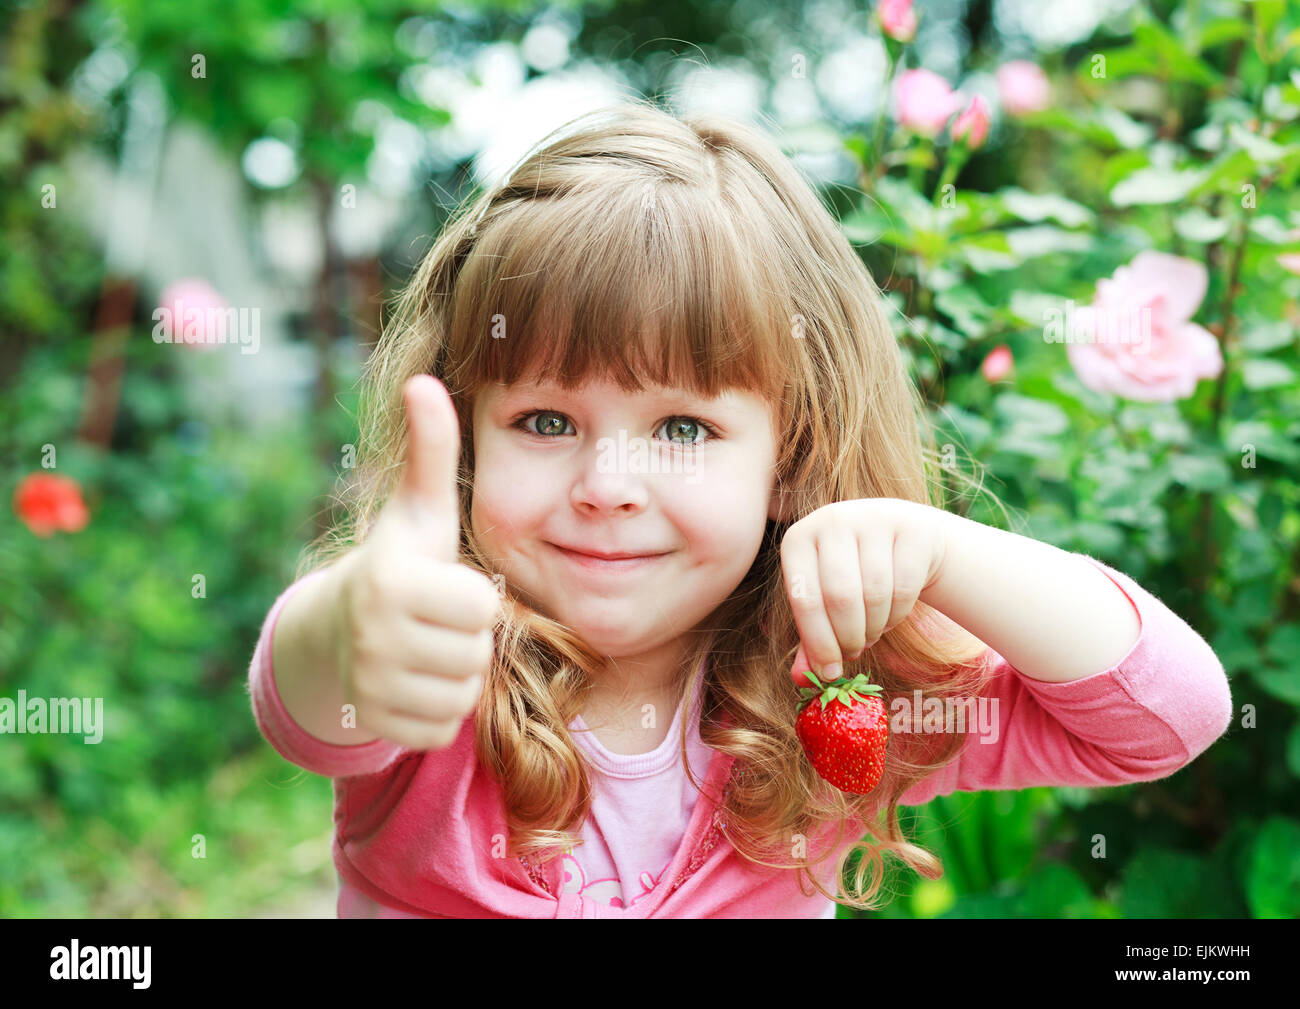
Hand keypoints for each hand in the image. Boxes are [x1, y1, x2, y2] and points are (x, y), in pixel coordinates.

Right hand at [331, 374, 501, 749]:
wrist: (338, 626)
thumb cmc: (400, 560)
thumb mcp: (419, 508)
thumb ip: (431, 449)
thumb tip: (425, 380)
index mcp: (390, 582)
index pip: (483, 607)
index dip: (474, 598)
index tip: (445, 586)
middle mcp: (372, 636)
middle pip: (476, 654)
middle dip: (467, 638)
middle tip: (438, 620)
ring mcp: (368, 684)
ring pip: (463, 694)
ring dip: (457, 674)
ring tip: (428, 647)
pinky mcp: (374, 723)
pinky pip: (441, 727)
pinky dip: (438, 709)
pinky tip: (415, 680)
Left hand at [779, 498, 948, 687]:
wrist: (903, 536)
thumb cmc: (852, 575)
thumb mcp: (824, 602)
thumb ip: (811, 639)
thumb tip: (802, 680)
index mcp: (799, 538)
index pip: (804, 599)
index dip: (818, 643)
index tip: (830, 672)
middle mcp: (832, 520)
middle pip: (840, 598)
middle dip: (848, 638)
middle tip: (853, 653)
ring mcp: (874, 518)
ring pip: (875, 594)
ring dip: (874, 628)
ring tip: (870, 631)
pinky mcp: (912, 527)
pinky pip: (905, 588)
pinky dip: (898, 614)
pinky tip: (890, 614)